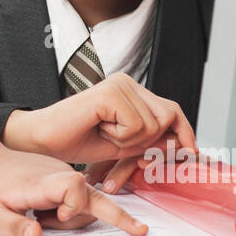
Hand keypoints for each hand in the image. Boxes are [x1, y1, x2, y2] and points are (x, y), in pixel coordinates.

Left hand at [0, 128, 149, 235]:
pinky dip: (70, 212)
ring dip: (72, 219)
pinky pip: (79, 198)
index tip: (59, 218)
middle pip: (94, 195)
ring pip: (86, 202)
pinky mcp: (63, 179)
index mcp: (39, 184)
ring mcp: (62, 175)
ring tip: (40, 219)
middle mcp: (57, 175)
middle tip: (138, 229)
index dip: (74, 206)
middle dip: (115, 214)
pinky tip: (45, 214)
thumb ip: (15, 227)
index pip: (72, 186)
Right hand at [3, 73, 196, 165]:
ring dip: (131, 141)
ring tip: (105, 134)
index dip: (184, 132)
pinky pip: (136, 126)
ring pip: (154, 124)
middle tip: (118, 144)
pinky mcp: (110, 93)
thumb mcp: (125, 146)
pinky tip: (99, 129)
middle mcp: (127, 82)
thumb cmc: (78, 141)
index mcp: (131, 91)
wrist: (45, 141)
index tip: (191, 152)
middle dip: (150, 142)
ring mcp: (118, 85)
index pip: (172, 110)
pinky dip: (120, 138)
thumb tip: (183, 144)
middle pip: (168, 116)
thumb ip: (152, 142)